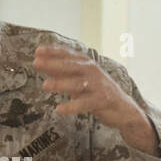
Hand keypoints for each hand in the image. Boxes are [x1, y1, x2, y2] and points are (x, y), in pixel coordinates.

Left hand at [33, 46, 157, 155]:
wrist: (124, 109)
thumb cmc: (98, 93)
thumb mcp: (80, 81)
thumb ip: (63, 74)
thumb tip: (44, 66)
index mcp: (87, 65)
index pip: (69, 55)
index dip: (54, 51)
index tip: (38, 50)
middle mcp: (93, 72)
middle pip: (71, 66)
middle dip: (53, 64)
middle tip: (36, 63)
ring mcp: (99, 86)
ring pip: (78, 83)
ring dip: (61, 83)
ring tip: (45, 85)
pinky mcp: (103, 100)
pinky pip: (85, 103)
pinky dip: (72, 106)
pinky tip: (60, 109)